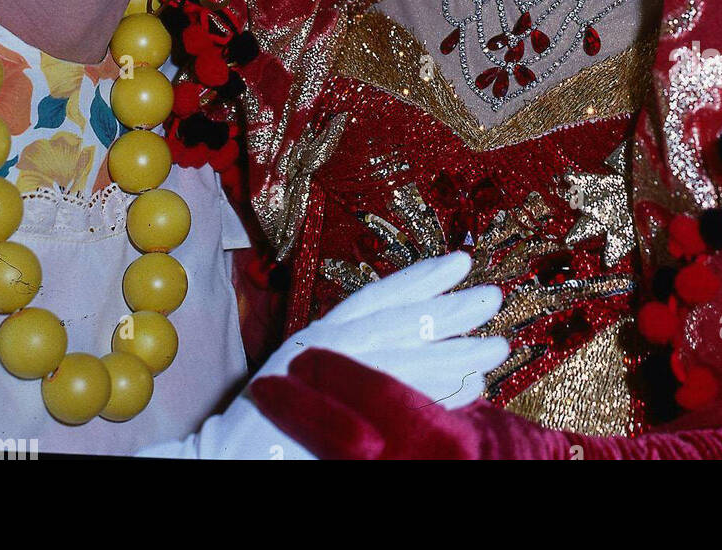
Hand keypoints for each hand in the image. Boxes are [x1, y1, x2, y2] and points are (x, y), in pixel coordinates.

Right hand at [137, 252, 507, 457]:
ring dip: (458, 354)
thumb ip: (359, 357)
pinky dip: (438, 396)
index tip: (460, 260)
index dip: (421, 275)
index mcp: (320, 335)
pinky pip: (401, 405)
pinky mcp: (339, 423)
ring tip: (498, 347)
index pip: (379, 296)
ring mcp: (333, 387)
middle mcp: (327, 352)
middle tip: (494, 296)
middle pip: (402, 322)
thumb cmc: (271, 422)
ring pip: (409, 362)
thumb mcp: (314, 375)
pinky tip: (471, 390)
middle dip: (452, 308)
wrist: (223, 462)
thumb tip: (430, 349)